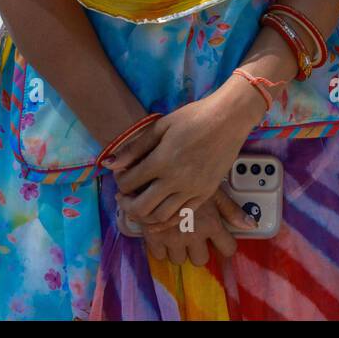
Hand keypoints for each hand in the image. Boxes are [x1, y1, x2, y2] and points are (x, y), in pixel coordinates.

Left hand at [105, 85, 259, 225]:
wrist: (228, 119)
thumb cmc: (194, 117)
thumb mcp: (161, 126)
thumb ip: (134, 147)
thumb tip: (109, 164)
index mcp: (161, 160)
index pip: (128, 183)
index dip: (120, 181)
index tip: (122, 175)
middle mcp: (175, 180)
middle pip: (140, 207)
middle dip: (126, 204)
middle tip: (124, 197)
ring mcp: (192, 190)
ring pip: (159, 217)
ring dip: (144, 216)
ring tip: (140, 206)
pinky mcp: (205, 194)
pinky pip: (181, 216)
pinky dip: (165, 220)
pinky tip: (158, 215)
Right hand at [138, 187, 250, 265]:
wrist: (154, 173)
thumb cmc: (186, 176)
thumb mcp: (212, 190)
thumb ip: (231, 209)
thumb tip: (251, 225)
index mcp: (211, 223)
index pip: (227, 249)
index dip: (225, 245)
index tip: (221, 241)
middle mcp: (193, 234)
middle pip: (200, 259)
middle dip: (198, 250)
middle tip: (194, 235)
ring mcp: (173, 239)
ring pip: (179, 259)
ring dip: (179, 249)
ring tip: (177, 232)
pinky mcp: (153, 239)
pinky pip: (159, 256)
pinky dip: (161, 247)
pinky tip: (162, 233)